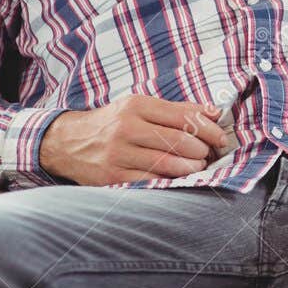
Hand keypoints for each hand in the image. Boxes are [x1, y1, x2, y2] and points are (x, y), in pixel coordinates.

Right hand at [40, 95, 227, 185]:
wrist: (67, 143)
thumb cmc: (113, 123)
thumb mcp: (140, 107)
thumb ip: (178, 109)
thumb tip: (215, 112)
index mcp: (137, 106)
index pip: (185, 117)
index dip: (210, 130)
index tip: (220, 139)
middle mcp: (126, 128)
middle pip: (180, 141)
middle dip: (203, 151)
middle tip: (209, 156)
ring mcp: (118, 154)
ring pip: (168, 164)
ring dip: (192, 168)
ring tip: (198, 167)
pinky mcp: (112, 177)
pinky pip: (151, 182)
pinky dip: (171, 182)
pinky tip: (178, 179)